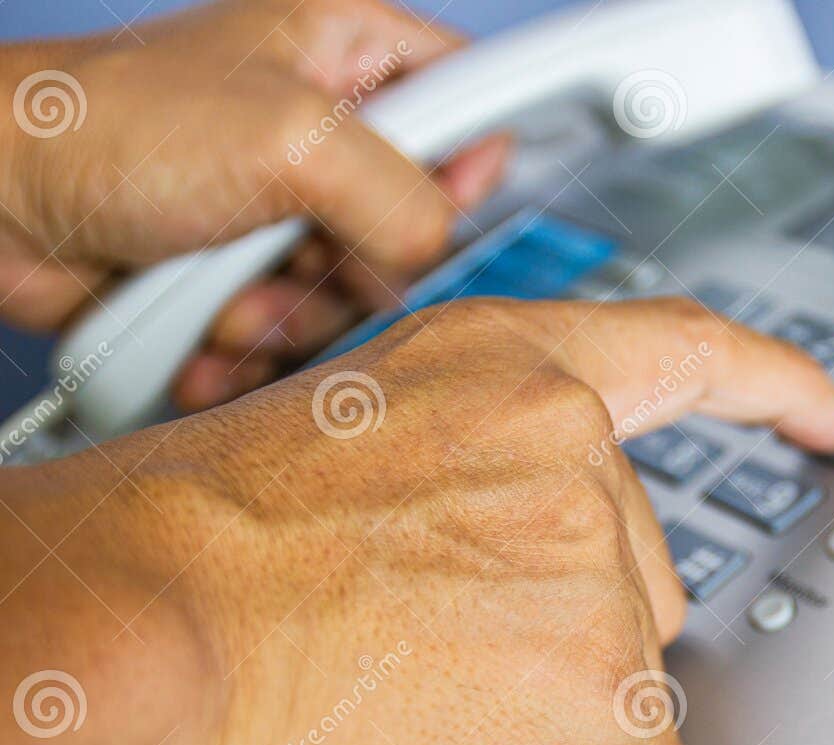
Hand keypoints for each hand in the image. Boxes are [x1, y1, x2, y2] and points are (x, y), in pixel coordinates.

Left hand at [0, 0, 506, 409]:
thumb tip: (438, 248)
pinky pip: (302, 330)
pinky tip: (207, 336)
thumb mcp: (288, 139)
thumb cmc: (104, 127)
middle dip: (358, 267)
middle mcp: (324, 126)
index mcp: (344, 47)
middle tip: (297, 259)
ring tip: (229, 300)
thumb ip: (400, 193)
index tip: (432, 211)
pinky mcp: (249, 270)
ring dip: (298, 318)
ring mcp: (286, 204)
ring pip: (361, 291)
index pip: (471, 98)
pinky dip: (257, 350)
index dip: (469, 165)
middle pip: (419, 221)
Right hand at [0, 297, 833, 744]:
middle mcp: (570, 455)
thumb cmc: (175, 552)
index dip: (774, 391)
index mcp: (503, 371)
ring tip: (407, 725)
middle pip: (639, 583)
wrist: (126, 630)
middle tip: (427, 669)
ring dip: (541, 734)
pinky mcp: (600, 690)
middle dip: (559, 646)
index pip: (684, 359)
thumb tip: (498, 605)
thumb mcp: (341, 449)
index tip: (831, 418)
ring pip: (626, 689)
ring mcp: (594, 571)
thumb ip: (460, 490)